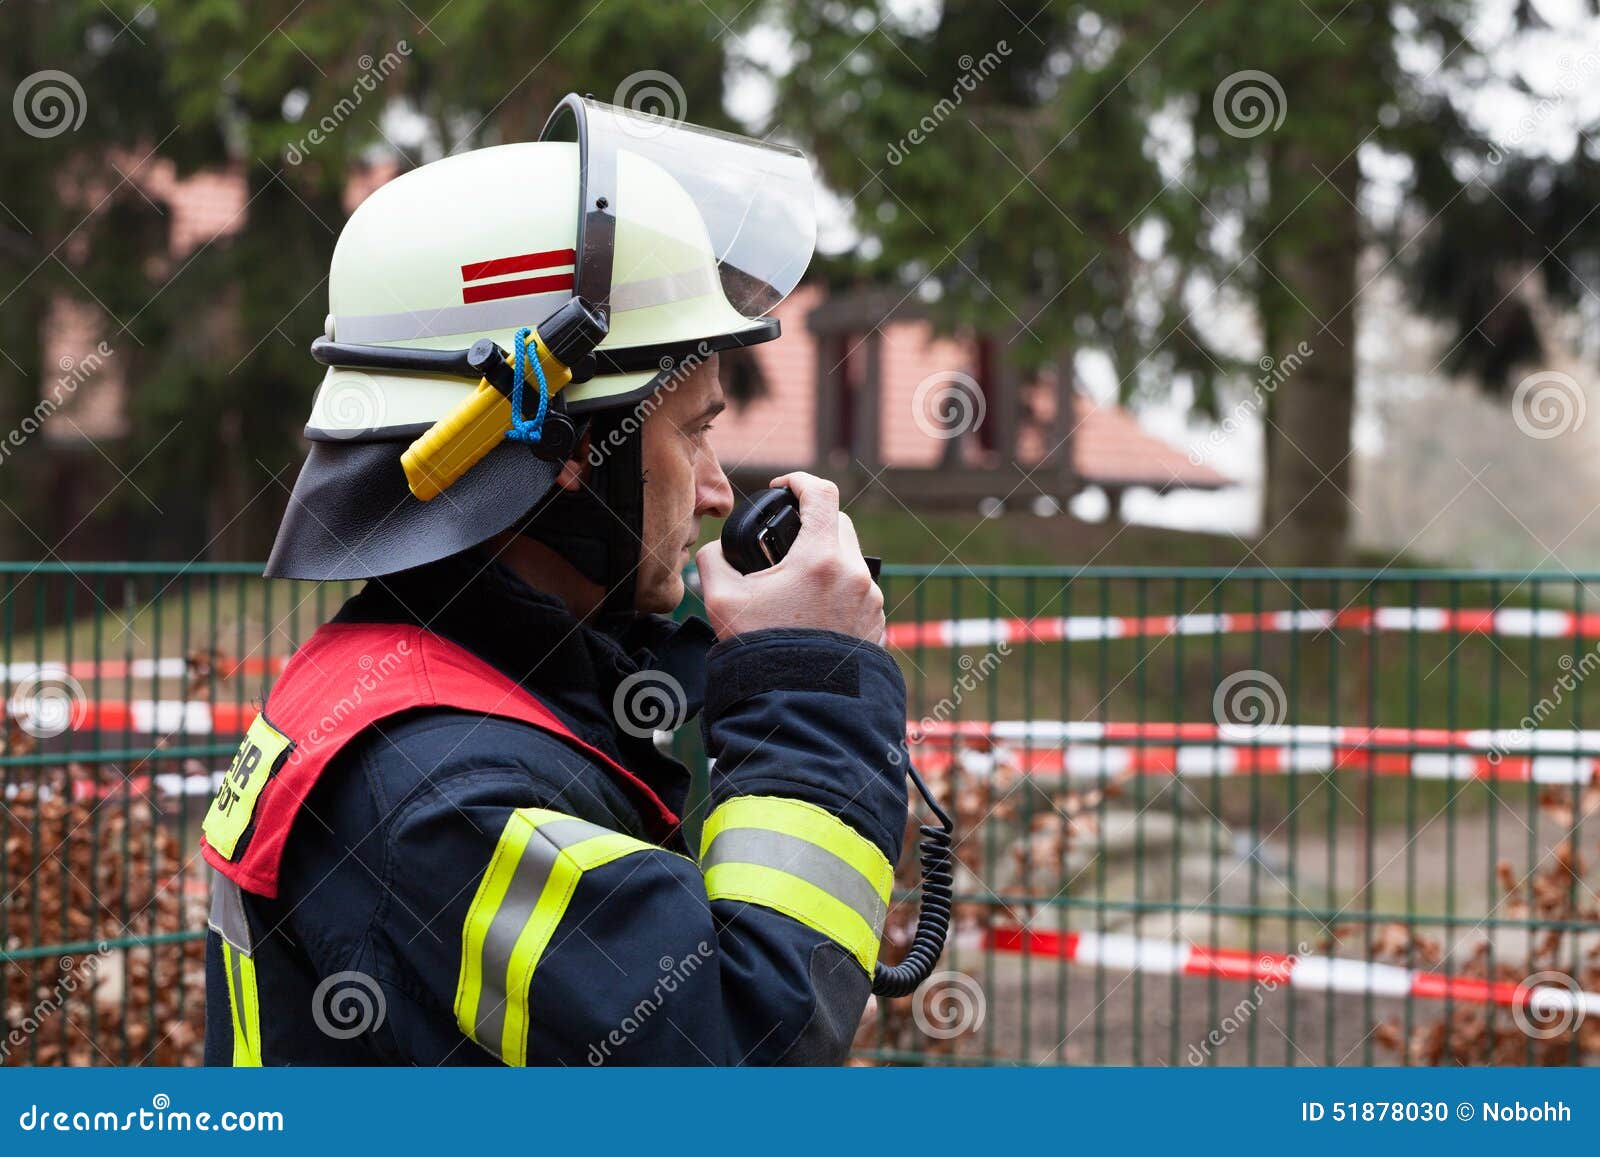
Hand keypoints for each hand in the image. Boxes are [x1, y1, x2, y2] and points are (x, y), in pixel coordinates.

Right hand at [696, 472, 884, 642]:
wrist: (798, 707)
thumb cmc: (762, 654)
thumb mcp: (721, 600)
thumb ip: (714, 561)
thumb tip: (717, 549)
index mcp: (820, 558)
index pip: (821, 492)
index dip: (798, 481)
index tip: (782, 488)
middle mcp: (854, 574)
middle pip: (839, 523)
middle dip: (812, 524)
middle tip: (784, 543)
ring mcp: (872, 600)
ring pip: (851, 560)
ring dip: (826, 561)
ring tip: (796, 586)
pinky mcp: (878, 623)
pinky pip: (861, 592)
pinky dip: (839, 591)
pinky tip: (814, 612)